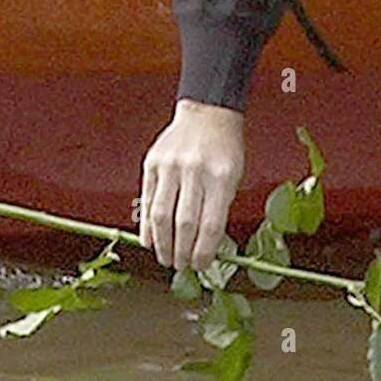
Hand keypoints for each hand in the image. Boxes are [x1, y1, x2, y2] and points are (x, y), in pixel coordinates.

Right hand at [140, 99, 243, 270]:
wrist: (207, 114)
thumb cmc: (224, 148)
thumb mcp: (234, 176)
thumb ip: (220, 209)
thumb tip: (205, 247)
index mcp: (221, 176)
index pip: (210, 225)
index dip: (204, 252)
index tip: (201, 265)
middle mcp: (194, 170)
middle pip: (184, 224)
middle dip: (182, 252)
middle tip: (181, 265)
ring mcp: (171, 166)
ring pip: (161, 215)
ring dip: (162, 243)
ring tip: (166, 258)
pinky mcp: (152, 163)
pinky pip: (147, 200)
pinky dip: (147, 225)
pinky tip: (150, 240)